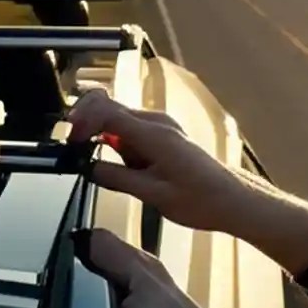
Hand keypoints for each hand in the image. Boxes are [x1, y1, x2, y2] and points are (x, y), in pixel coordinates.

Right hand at [67, 89, 307, 275]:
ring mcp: (160, 127)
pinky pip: (129, 130)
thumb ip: (117, 179)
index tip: (73, 142)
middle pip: (109, 107)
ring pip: (117, 119)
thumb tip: (90, 170)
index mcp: (155, 134)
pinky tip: (117, 165)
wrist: (234, 200)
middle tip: (75, 150)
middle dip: (86, 125)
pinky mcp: (162, 136)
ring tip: (96, 164)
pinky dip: (115, 143)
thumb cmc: (203, 199)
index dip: (83, 121)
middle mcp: (157, 124)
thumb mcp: (154, 196)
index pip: (107, 110)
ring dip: (101, 136)